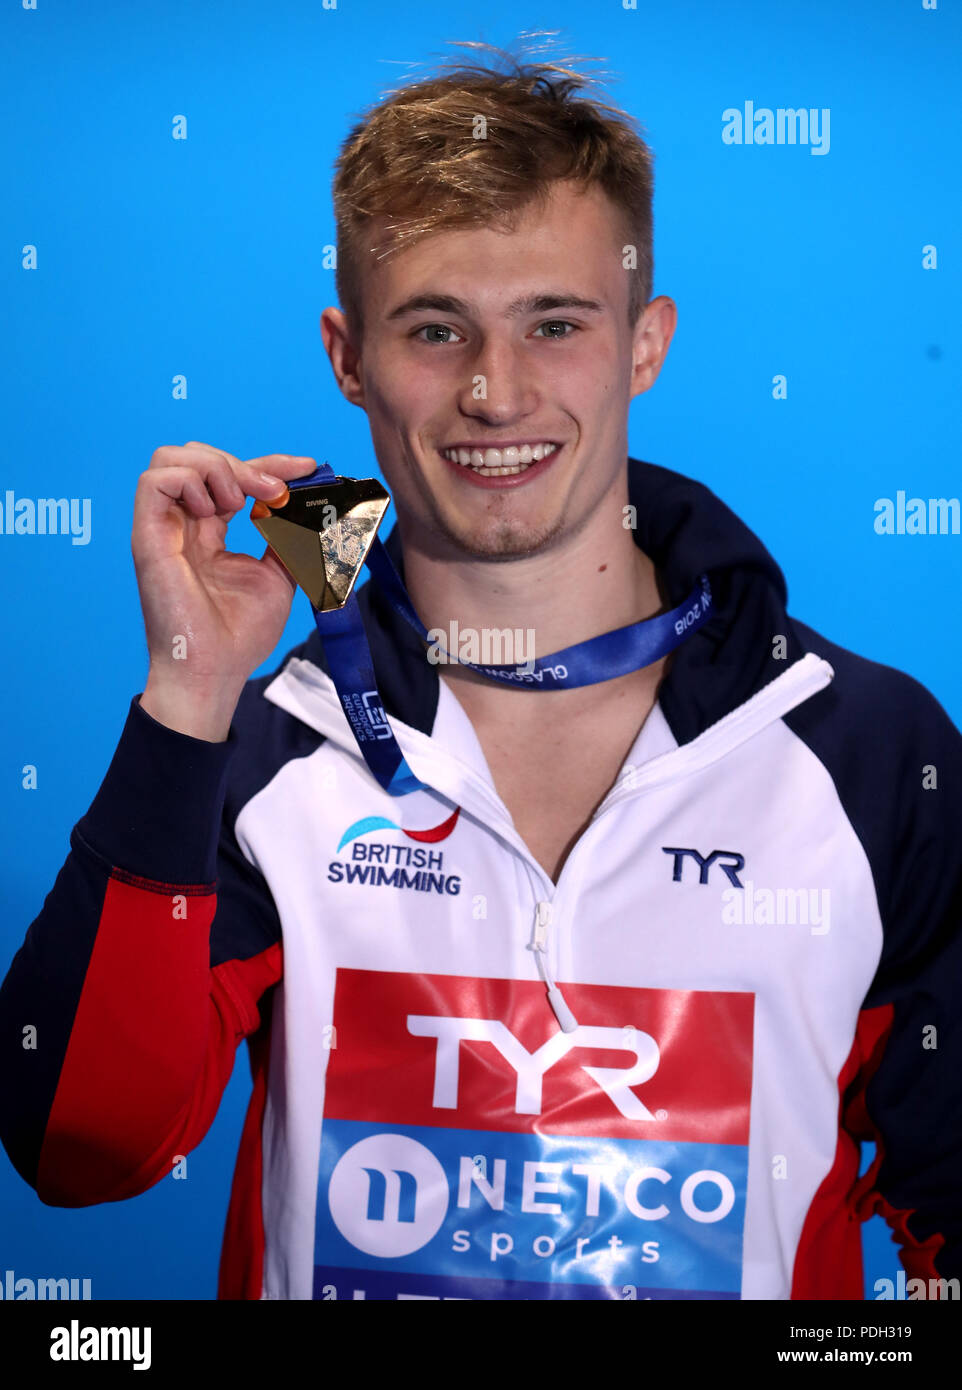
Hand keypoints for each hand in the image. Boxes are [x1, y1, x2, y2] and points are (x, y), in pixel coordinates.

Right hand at [133, 441, 316, 738]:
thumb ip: (291, 541)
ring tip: (238, 504)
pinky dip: (191, 480)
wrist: (215, 671)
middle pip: (198, 457)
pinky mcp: (148, 537)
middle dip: (244, 463)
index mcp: (209, 533)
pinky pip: (154, 479)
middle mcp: (183, 525)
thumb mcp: (280, 577)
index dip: (270, 464)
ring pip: (170, 458)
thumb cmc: (239, 635)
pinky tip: (215, 511)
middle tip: (274, 494)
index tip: (307, 468)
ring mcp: (164, 529)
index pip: (233, 478)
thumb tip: (313, 509)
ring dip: (215, 468)